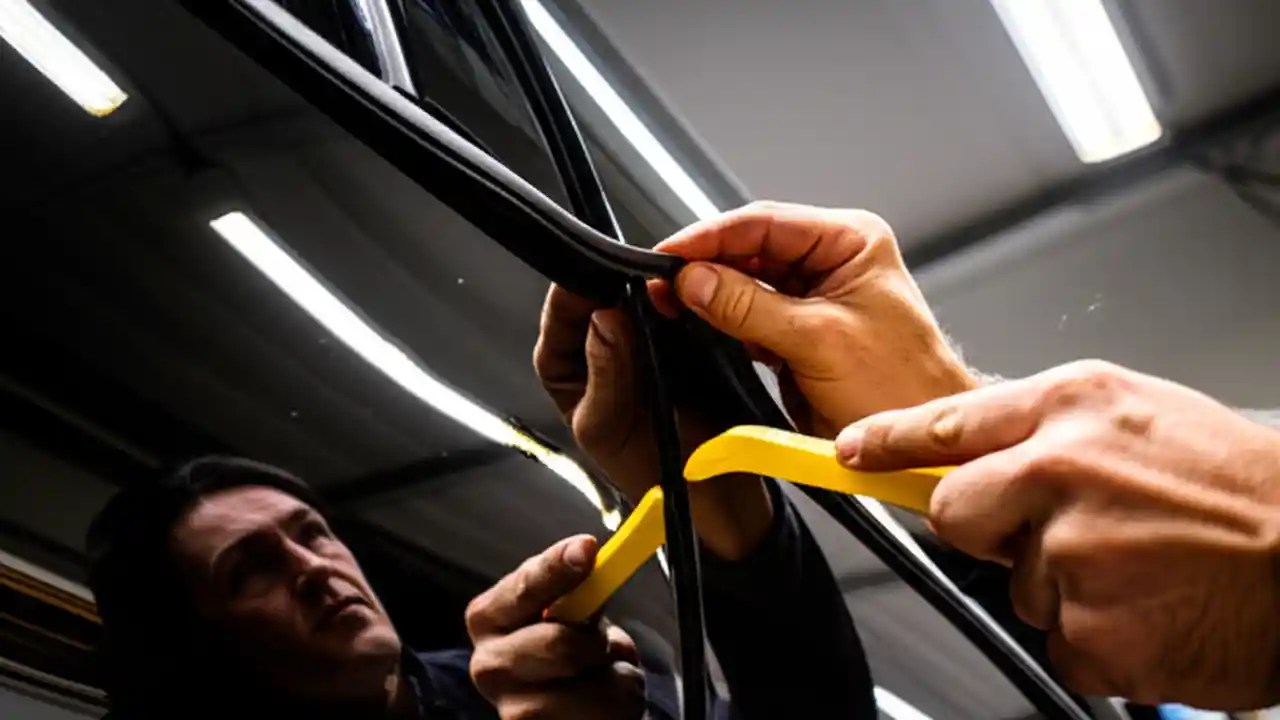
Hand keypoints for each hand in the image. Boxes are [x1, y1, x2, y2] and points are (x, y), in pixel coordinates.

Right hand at [467, 536, 645, 718]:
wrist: (573, 706)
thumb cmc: (571, 647)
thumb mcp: (572, 611)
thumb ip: (576, 588)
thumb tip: (586, 551)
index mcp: (488, 617)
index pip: (525, 586)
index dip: (557, 568)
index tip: (587, 548)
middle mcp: (488, 666)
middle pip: (560, 645)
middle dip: (595, 643)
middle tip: (599, 645)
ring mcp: (512, 711)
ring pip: (590, 690)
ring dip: (615, 679)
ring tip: (603, 677)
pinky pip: (601, 717)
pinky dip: (618, 706)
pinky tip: (602, 706)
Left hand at [534, 286, 771, 559]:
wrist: (714, 496)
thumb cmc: (649, 471)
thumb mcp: (608, 430)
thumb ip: (603, 378)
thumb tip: (603, 321)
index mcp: (566, 365)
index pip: (561, 314)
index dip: (576, 292)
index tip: (598, 278)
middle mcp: (601, 346)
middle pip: (603, 296)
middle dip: (621, 284)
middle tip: (644, 279)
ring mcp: (644, 338)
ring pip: (643, 299)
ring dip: (657, 291)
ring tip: (672, 289)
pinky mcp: (685, 337)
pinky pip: (680, 310)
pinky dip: (687, 304)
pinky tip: (696, 301)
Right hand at [649, 201, 975, 437]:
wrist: (918, 447)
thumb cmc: (901, 388)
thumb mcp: (817, 341)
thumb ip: (750, 307)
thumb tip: (694, 280)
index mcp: (850, 242)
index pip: (765, 224)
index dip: (710, 237)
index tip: (668, 253)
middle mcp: (831, 263)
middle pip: (750, 250)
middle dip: (705, 266)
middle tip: (661, 283)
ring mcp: (813, 299)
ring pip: (744, 284)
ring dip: (709, 296)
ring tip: (669, 303)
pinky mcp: (798, 334)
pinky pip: (748, 318)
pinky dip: (722, 324)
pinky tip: (695, 326)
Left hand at [835, 360, 1279, 708]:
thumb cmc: (1241, 488)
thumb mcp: (1140, 416)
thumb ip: (1049, 428)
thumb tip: (976, 454)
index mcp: (1074, 408)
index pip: (950, 422)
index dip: (889, 440)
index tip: (850, 451)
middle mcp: (1061, 472)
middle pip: (955, 512)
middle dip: (989, 528)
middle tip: (1061, 529)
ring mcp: (1072, 554)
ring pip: (1016, 582)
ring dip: (1064, 584)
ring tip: (1141, 565)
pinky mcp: (1090, 630)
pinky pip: (1058, 639)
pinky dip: (1097, 635)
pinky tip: (1150, 607)